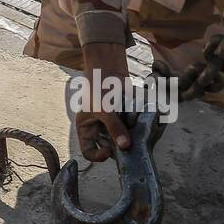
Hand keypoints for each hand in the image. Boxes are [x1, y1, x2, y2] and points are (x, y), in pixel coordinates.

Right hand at [74, 42, 131, 161]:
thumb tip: (126, 146)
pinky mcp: (124, 119)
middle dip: (118, 146)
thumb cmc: (97, 86)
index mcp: (86, 129)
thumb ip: (114, 128)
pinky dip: (135, 127)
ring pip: (121, 139)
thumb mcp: (103, 109)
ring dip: (128, 136)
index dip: (98, 156)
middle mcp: (98, 129)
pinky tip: (137, 121)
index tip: (109, 151)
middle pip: (108, 147)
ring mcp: (112, 124)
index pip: (89, 152)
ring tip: (132, 128)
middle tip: (127, 142)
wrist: (109, 67)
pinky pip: (130, 129)